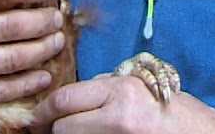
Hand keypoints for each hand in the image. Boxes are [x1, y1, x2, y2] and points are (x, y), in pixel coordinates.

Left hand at [31, 76, 214, 133]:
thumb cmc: (176, 109)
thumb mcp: (141, 86)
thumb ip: (107, 88)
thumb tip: (75, 97)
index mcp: (120, 91)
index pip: (66, 98)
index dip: (45, 108)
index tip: (38, 114)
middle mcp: (118, 115)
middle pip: (64, 124)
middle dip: (52, 127)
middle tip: (46, 128)